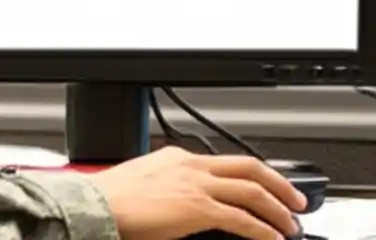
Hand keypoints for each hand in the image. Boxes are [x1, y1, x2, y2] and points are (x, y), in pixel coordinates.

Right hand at [89, 146, 306, 239]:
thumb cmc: (110, 199)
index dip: (252, 175)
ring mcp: (196, 185)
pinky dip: (264, 230)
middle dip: (279, 184)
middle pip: (249, 167)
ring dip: (278, 209)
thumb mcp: (145, 183)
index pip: (225, 162)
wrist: (95, 204)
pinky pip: (243, 219)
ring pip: (253, 191)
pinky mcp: (198, 208)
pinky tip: (273, 238)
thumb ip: (169, 187)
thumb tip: (182, 203)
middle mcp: (191, 165)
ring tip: (290, 225)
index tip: (262, 187)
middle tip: (296, 200)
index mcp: (177, 158)